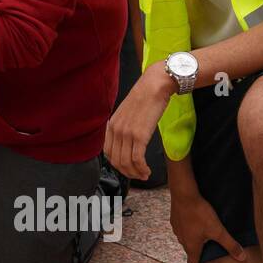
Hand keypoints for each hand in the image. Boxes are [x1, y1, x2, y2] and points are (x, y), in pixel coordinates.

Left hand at [104, 64, 175, 180]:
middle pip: (116, 161)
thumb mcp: (127, 113)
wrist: (154, 86)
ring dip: (136, 173)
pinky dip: (142, 169)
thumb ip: (124, 127)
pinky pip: (137, 159)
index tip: (128, 169)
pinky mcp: (139, 135)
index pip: (108, 153)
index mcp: (111, 125)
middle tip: (139, 176)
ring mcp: (126, 133)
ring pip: (126, 162)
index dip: (117, 165)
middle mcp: (115, 130)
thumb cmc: (145, 98)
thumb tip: (127, 142)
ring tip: (145, 175)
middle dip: (127, 172)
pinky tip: (147, 171)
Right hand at [170, 186, 246, 262]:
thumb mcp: (218, 230)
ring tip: (203, 237)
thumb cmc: (200, 213)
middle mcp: (182, 240)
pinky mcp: (175, 219)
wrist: (184, 194)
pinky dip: (189, 229)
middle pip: (190, 251)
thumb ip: (230, 245)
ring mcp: (177, 229)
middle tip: (207, 255)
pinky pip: (182, 228)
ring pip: (186, 239)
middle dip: (198, 254)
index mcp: (191, 246)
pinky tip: (195, 223)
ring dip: (193, 240)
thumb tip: (242, 258)